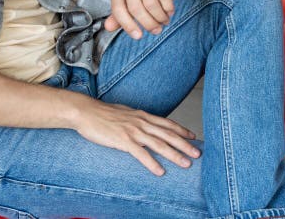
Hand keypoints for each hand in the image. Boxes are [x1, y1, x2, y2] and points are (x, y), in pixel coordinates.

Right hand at [73, 97, 200, 175]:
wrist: (86, 112)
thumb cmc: (103, 113)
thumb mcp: (125, 113)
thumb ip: (137, 119)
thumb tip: (145, 124)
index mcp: (142, 115)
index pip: (167, 123)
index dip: (182, 130)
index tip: (193, 137)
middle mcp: (141, 122)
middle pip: (168, 134)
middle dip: (185, 145)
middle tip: (198, 153)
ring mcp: (133, 131)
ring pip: (159, 144)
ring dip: (174, 155)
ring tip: (186, 164)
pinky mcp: (123, 141)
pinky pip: (141, 154)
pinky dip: (152, 164)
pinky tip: (160, 172)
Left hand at [104, 0, 189, 38]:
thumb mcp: (136, 4)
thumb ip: (121, 15)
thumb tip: (108, 27)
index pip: (118, 8)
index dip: (127, 25)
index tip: (138, 36)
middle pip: (134, 7)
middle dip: (148, 23)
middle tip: (157, 30)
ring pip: (149, 3)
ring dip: (159, 17)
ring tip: (164, 20)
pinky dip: (168, 7)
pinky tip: (170, 11)